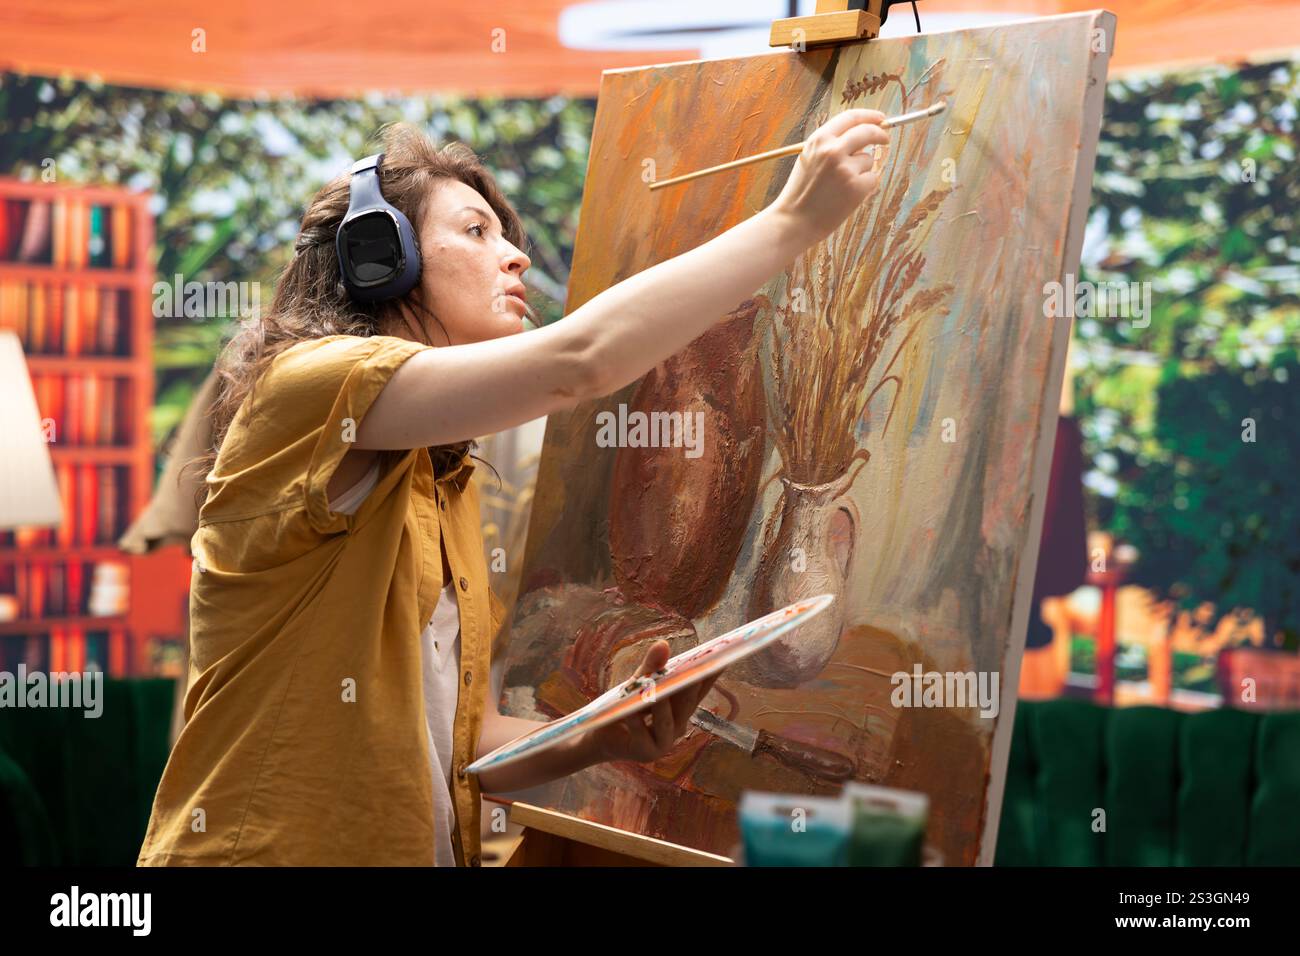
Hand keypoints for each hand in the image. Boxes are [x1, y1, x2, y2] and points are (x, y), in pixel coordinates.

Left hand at [585, 640, 722, 764]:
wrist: (601, 738)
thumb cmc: (625, 709)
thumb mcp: (638, 683)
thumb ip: (651, 667)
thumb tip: (663, 644)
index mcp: (681, 710)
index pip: (699, 689)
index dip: (710, 675)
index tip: (722, 658)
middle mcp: (678, 727)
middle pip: (686, 704)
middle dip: (690, 686)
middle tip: (696, 666)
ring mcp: (663, 743)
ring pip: (666, 720)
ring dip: (663, 704)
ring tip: (659, 689)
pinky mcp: (645, 752)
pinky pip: (640, 733)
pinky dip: (635, 721)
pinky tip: (629, 711)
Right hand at [768, 108, 889, 245]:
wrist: (794, 221)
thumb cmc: (801, 192)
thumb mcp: (809, 158)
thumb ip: (831, 145)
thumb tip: (861, 137)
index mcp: (819, 139)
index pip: (850, 117)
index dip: (868, 116)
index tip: (880, 118)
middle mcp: (832, 150)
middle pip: (867, 132)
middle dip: (880, 134)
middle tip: (885, 140)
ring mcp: (845, 168)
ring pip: (868, 160)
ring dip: (861, 171)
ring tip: (840, 187)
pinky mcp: (856, 186)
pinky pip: (872, 179)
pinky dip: (864, 188)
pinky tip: (846, 198)